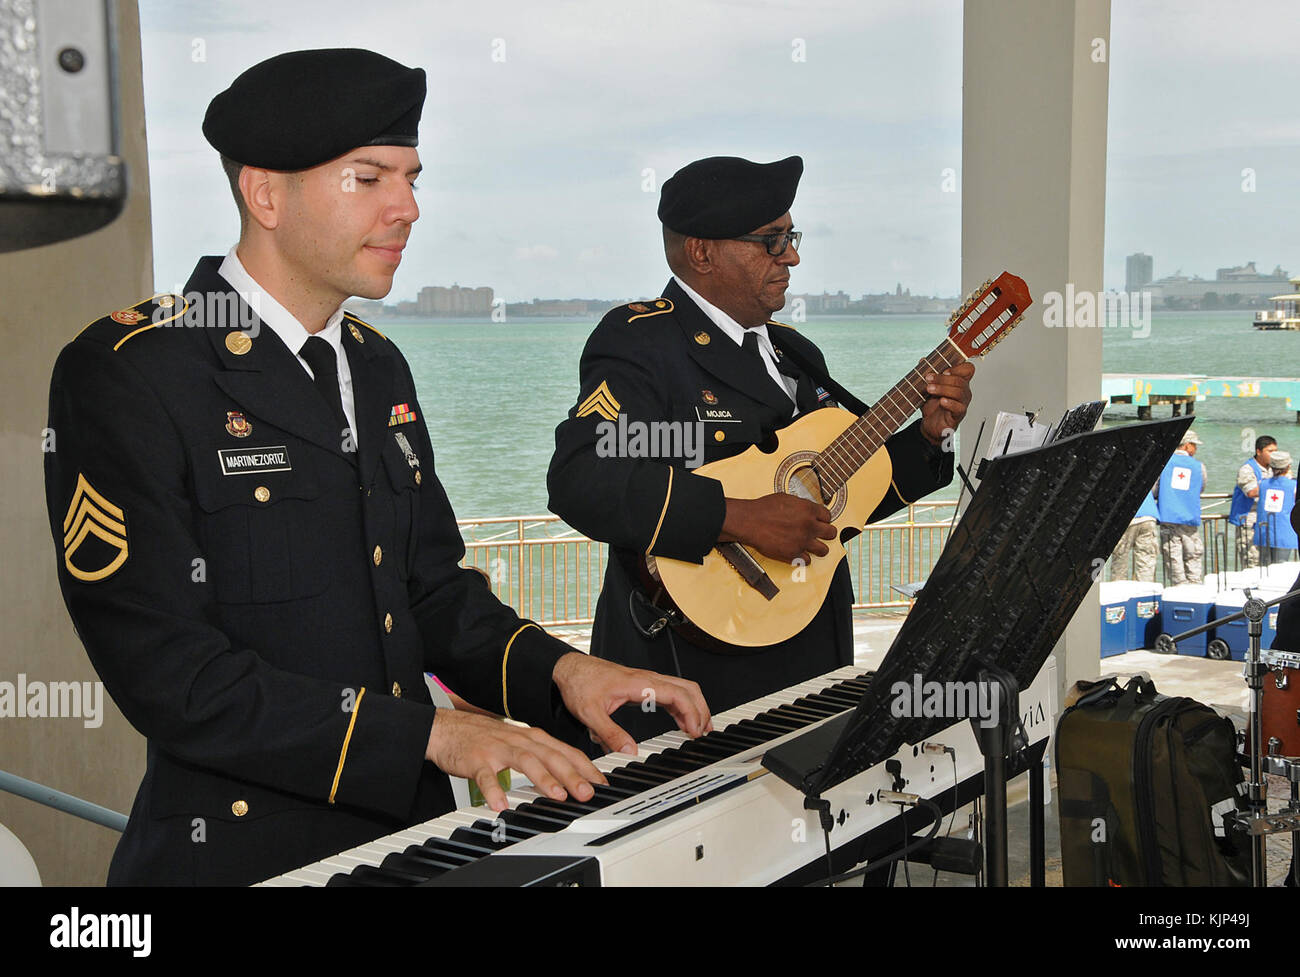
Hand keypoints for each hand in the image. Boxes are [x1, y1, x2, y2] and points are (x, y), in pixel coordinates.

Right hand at [424, 709, 606, 812]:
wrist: (448, 728)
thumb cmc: (485, 739)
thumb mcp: (519, 743)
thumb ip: (543, 757)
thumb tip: (571, 776)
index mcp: (533, 738)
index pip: (566, 751)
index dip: (586, 767)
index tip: (602, 785)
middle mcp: (519, 740)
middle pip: (550, 756)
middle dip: (571, 774)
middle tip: (587, 792)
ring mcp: (498, 749)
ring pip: (525, 761)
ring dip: (543, 778)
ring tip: (556, 795)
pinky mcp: (477, 759)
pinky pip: (486, 776)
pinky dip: (494, 789)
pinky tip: (501, 804)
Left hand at [551, 652, 711, 754]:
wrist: (570, 669)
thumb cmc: (579, 684)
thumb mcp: (590, 713)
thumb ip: (610, 734)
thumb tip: (630, 752)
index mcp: (638, 684)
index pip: (677, 694)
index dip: (691, 712)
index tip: (695, 731)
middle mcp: (647, 679)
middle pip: (687, 688)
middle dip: (701, 709)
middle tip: (705, 732)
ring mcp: (646, 681)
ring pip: (682, 688)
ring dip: (695, 707)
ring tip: (700, 729)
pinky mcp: (643, 685)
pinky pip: (671, 692)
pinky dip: (682, 706)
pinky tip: (682, 721)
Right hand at [720, 493, 836, 563]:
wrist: (750, 521)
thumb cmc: (763, 509)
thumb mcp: (786, 498)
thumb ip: (802, 505)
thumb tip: (808, 510)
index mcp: (808, 510)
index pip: (828, 516)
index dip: (824, 519)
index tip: (820, 522)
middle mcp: (809, 526)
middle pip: (831, 533)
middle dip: (827, 533)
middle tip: (821, 534)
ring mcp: (802, 541)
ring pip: (824, 550)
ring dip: (819, 548)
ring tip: (813, 546)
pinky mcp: (793, 554)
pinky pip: (807, 560)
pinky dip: (803, 558)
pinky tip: (798, 552)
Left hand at [919, 360, 974, 445]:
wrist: (929, 425)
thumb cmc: (933, 407)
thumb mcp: (927, 388)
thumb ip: (927, 374)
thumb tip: (923, 360)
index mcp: (958, 382)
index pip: (968, 369)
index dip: (958, 367)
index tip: (943, 369)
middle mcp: (963, 391)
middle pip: (960, 380)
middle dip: (942, 378)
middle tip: (928, 378)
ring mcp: (962, 403)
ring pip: (959, 392)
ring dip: (942, 389)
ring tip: (929, 389)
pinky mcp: (958, 415)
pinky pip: (959, 407)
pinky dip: (950, 403)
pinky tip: (941, 401)